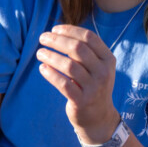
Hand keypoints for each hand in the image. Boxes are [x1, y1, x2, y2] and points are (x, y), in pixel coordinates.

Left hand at [37, 24, 118, 143]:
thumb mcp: (96, 66)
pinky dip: (50, 74)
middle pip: (77, 48)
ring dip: (51, 56)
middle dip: (57, 40)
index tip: (54, 29)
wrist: (98, 117)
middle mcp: (103, 72)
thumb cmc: (92, 85)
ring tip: (39, 53)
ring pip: (69, 65)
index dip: (69, 30)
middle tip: (42, 38)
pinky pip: (63, 84)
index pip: (89, 37)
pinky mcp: (82, 101)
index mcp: (108, 59)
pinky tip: (42, 68)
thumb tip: (56, 32)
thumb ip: (83, 50)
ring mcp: (94, 88)